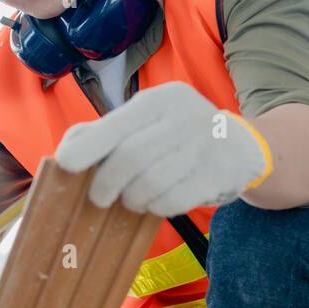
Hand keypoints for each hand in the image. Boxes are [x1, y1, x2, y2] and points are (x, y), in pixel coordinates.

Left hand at [54, 81, 271, 215]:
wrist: (242, 146)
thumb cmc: (177, 135)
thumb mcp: (146, 120)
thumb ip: (106, 131)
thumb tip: (67, 151)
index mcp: (158, 100)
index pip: (116, 124)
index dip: (88, 147)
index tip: (66, 165)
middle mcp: (183, 117)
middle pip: (131, 157)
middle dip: (107, 183)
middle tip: (98, 197)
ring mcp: (204, 146)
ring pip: (152, 182)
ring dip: (132, 199)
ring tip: (130, 200)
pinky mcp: (218, 174)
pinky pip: (174, 200)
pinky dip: (156, 207)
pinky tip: (154, 204)